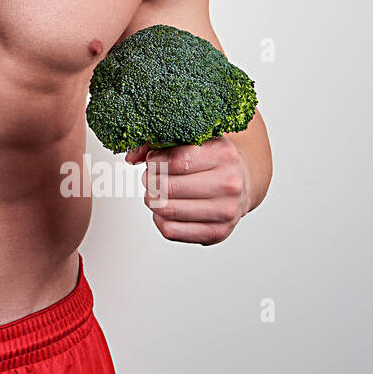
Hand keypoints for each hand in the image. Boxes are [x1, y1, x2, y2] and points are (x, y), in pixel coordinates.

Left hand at [124, 136, 250, 244]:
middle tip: (151, 176)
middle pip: (167, 187)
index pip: (177, 160)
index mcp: (224, 155)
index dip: (155, 160)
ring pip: (166, 210)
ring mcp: (225, 212)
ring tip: (157, 191)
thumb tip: (131, 156)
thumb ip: (158, 142)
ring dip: (152, 200)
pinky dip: (159, 219)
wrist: (241, 184)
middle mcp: (229, 184)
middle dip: (150, 181)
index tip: (152, 159)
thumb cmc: (211, 160)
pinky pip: (170, 230)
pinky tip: (167, 207)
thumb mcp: (192, 140)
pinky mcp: (216, 233)